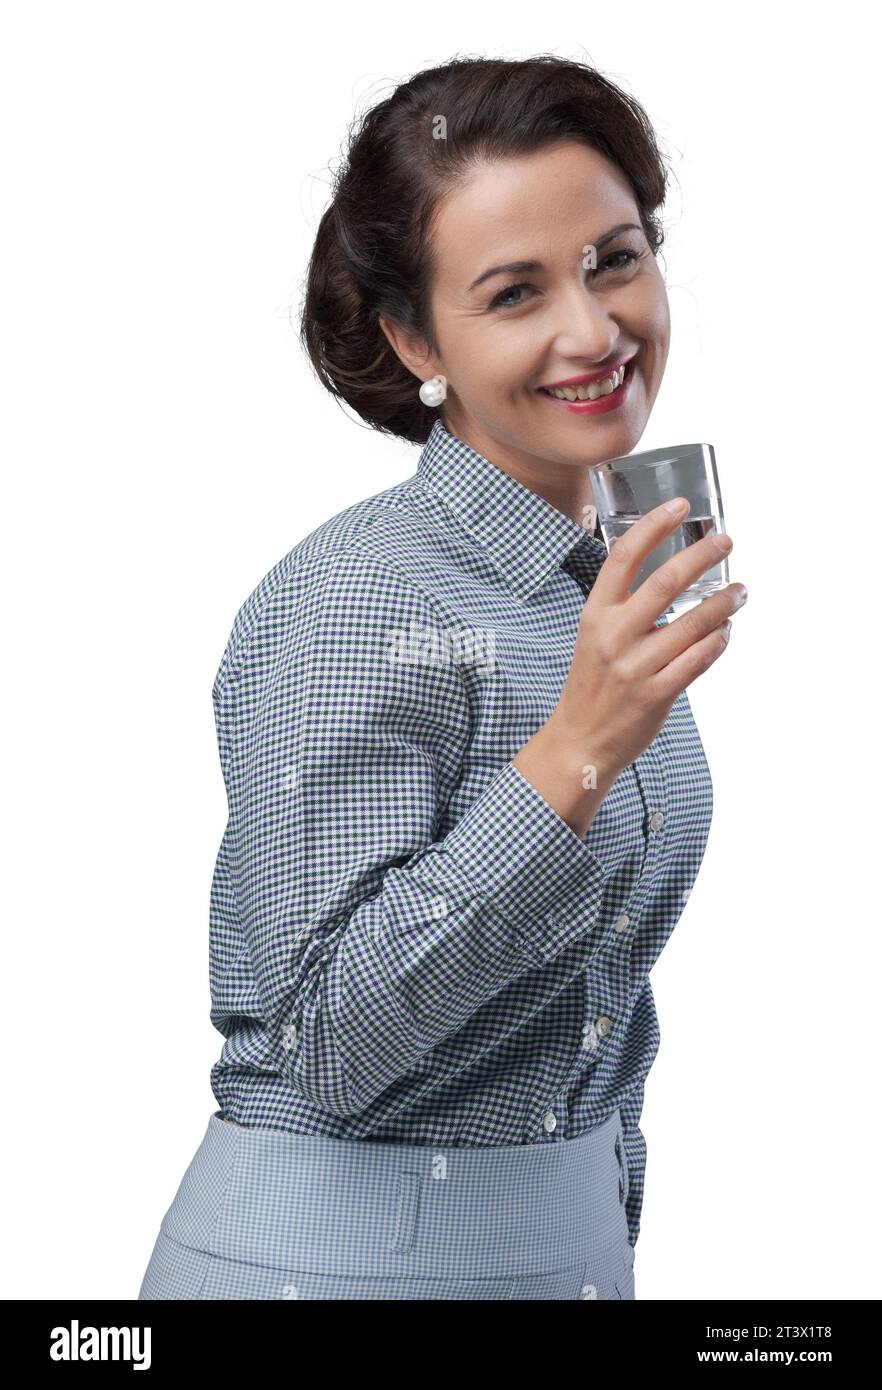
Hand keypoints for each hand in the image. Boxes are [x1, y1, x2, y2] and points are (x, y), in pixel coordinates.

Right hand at [551, 497, 745, 775]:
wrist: (579, 740)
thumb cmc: (591, 685)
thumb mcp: (593, 636)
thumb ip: (621, 606)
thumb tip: (668, 573)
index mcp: (595, 614)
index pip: (624, 556)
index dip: (655, 525)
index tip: (681, 505)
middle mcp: (613, 635)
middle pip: (666, 581)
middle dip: (704, 556)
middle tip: (727, 542)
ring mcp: (635, 666)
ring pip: (694, 623)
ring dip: (725, 602)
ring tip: (740, 591)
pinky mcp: (657, 694)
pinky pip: (700, 659)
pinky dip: (719, 641)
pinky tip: (726, 632)